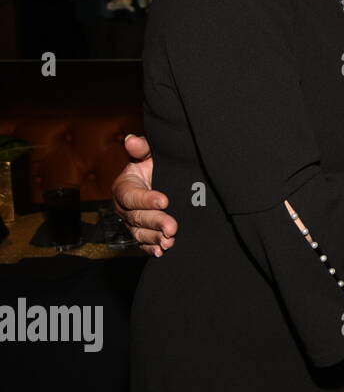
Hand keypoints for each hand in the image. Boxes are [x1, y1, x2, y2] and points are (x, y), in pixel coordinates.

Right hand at [112, 134, 176, 257]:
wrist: (163, 181)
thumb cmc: (155, 166)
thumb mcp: (149, 155)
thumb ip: (142, 148)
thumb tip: (131, 140)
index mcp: (123, 187)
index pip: (131, 195)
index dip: (146, 199)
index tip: (165, 200)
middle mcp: (124, 207)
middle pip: (137, 217)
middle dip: (155, 222)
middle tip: (172, 227)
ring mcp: (132, 222)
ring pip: (140, 233)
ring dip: (155, 238)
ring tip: (170, 241)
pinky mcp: (142, 233)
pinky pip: (144, 243)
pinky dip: (152, 248)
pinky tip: (162, 251)